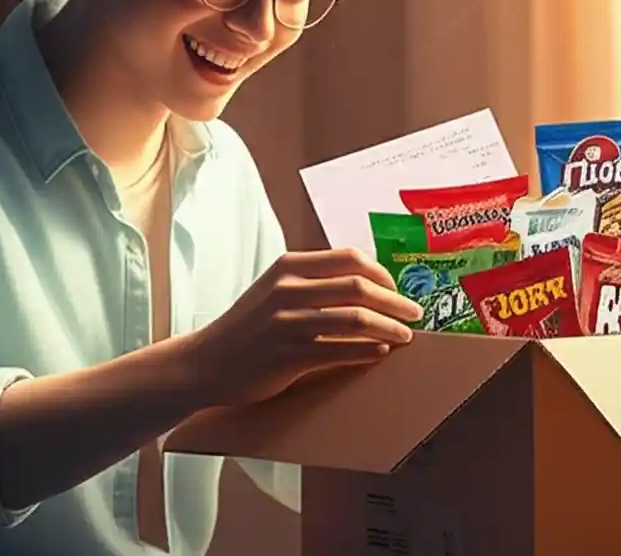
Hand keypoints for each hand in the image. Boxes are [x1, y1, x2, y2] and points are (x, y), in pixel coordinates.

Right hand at [187, 248, 422, 407]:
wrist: (206, 362)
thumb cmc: (247, 327)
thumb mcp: (273, 290)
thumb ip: (311, 282)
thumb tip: (366, 285)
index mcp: (288, 267)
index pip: (350, 258)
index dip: (382, 273)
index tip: (396, 289)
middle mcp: (288, 290)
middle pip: (360, 287)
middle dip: (395, 301)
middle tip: (414, 313)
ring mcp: (288, 323)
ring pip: (357, 319)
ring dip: (390, 328)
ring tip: (405, 336)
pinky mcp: (290, 356)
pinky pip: (342, 351)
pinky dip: (368, 351)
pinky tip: (381, 353)